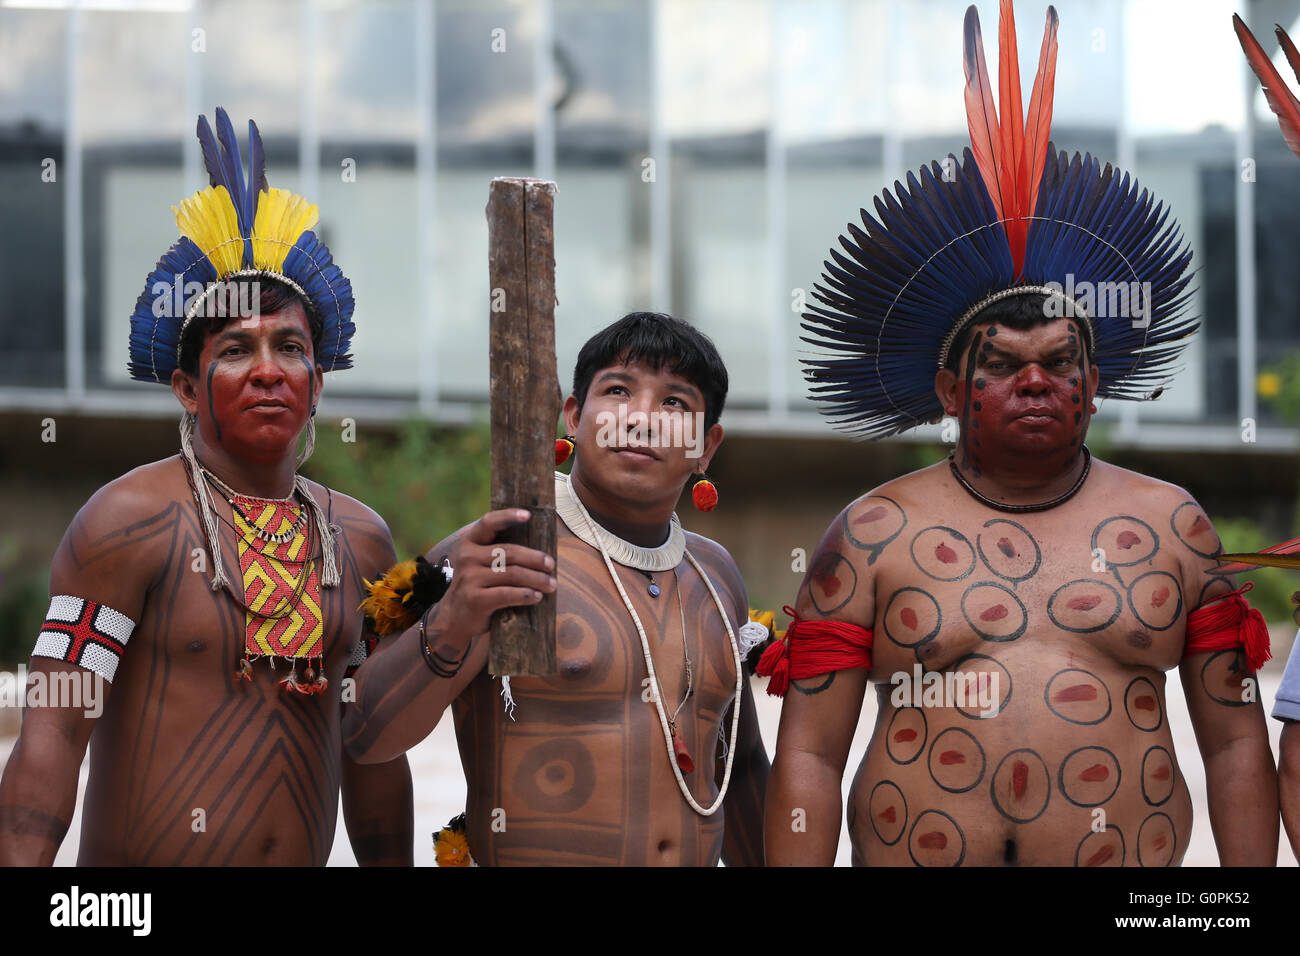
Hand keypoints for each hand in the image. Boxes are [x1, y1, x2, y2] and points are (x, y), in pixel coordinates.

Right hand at [431, 508, 555, 643]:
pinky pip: (508, 594)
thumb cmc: (477, 587)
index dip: (508, 516)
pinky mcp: (476, 599)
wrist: (454, 618)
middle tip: (551, 565)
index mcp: (469, 543)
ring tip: (551, 584)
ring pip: (513, 573)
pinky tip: (537, 596)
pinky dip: (526, 595)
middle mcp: (467, 557)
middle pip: (509, 552)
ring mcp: (470, 578)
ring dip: (537, 579)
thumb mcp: (480, 564)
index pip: (488, 523)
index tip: (528, 515)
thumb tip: (538, 549)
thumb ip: (498, 553)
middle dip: (535, 558)